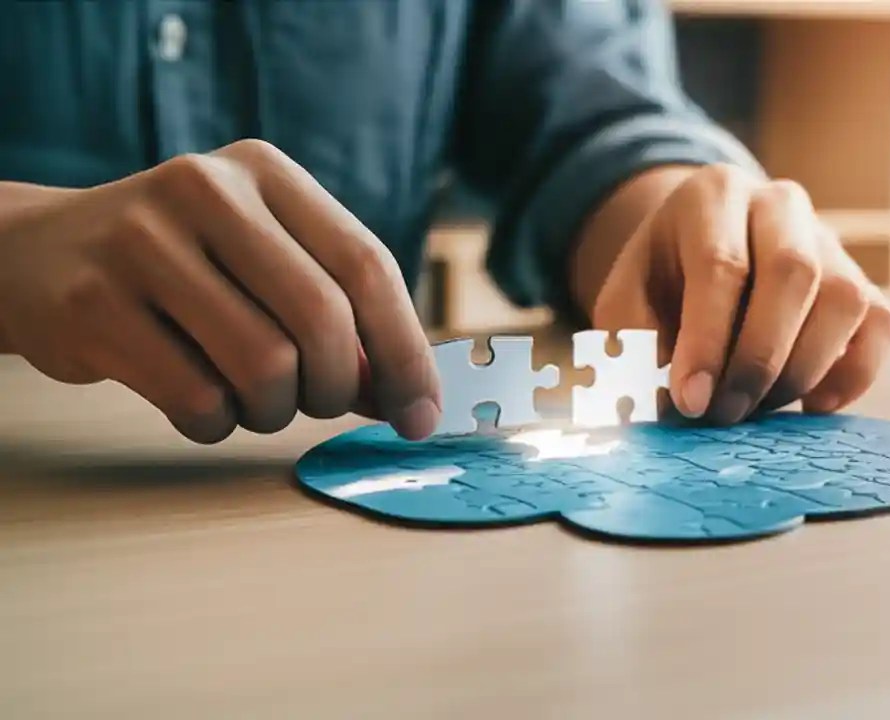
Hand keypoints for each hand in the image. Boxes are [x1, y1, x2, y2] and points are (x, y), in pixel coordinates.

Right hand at [0, 140, 440, 442]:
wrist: (40, 255)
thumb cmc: (182, 267)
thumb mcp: (263, 261)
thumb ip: (338, 318)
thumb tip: (408, 398)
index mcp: (265, 172)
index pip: (367, 265)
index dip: (406, 351)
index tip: (421, 414)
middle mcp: (206, 191)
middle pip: (322, 320)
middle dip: (337, 388)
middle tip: (320, 404)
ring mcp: (142, 242)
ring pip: (265, 366)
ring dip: (274, 411)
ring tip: (254, 400)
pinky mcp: (93, 305)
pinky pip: (198, 399)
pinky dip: (217, 424)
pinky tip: (203, 404)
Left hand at [575, 164, 889, 423]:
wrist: (701, 253)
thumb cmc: (661, 283)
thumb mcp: (626, 302)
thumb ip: (632, 347)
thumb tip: (665, 406)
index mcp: (714, 195)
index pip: (722, 264)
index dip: (707, 340)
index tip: (690, 401)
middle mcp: (781, 205)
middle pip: (795, 273)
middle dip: (759, 358)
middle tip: (725, 414)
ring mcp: (831, 242)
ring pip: (845, 300)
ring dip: (802, 369)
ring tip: (755, 407)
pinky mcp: (864, 283)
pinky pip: (879, 327)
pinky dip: (851, 376)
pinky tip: (808, 404)